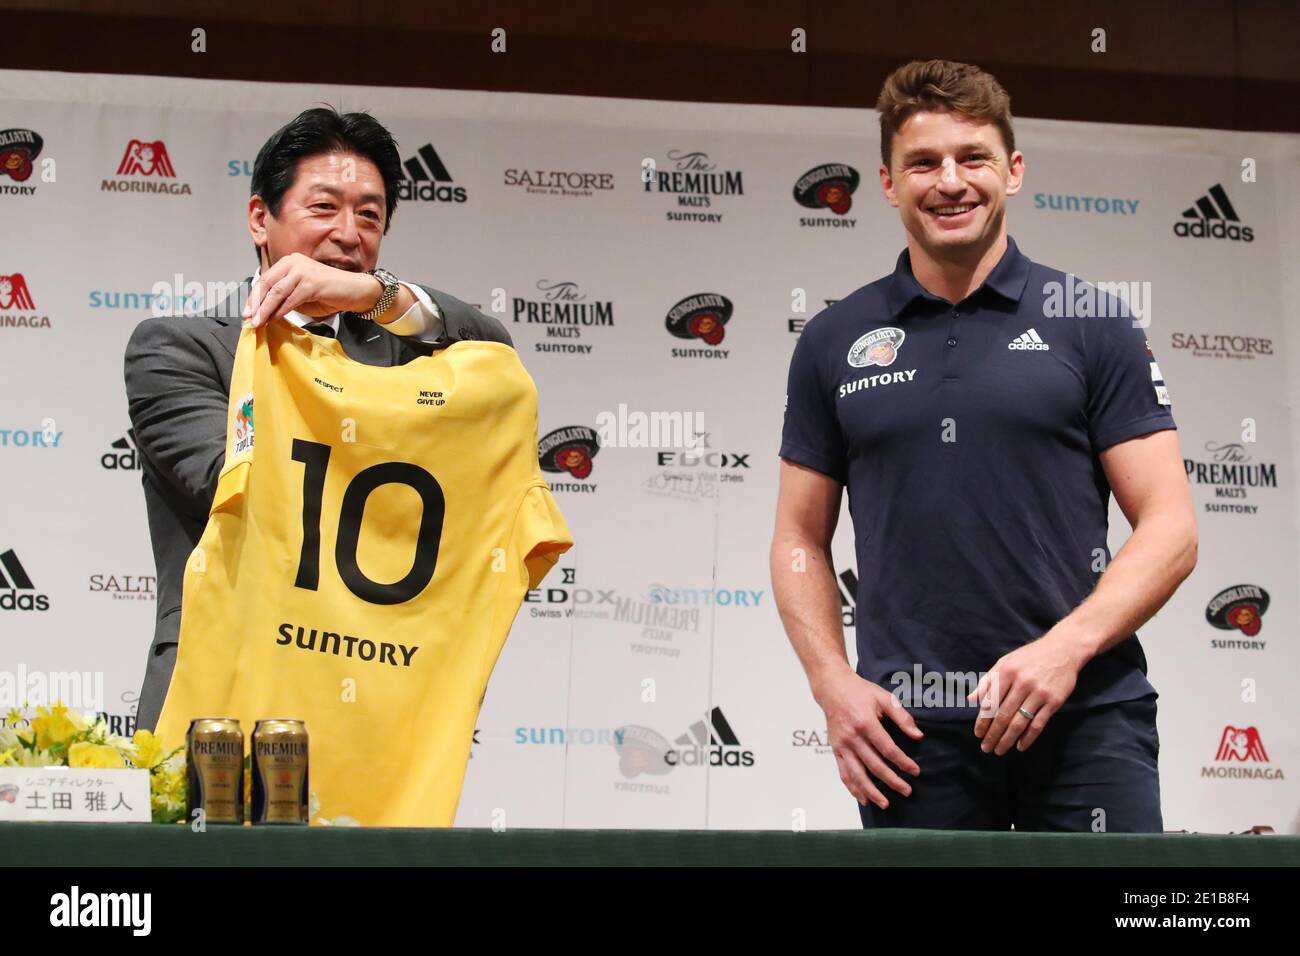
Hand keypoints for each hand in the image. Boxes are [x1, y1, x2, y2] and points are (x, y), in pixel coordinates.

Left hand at [242, 253, 381, 327]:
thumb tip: (266, 311)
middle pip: (268, 284)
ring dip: (265, 309)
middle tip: (249, 318)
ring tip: (259, 322)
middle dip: (256, 303)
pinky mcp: (312, 283)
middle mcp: (294, 262)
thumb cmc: (330, 293)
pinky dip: (281, 310)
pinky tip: (275, 319)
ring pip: (277, 292)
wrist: (355, 290)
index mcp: (290, 262)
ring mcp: (303, 271)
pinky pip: (291, 299)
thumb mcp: (301, 293)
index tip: (248, 311)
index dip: (254, 296)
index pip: (266, 279)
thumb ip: (285, 298)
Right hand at [815, 668, 922, 808]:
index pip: (887, 749)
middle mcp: (852, 737)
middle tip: (907, 791)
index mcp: (865, 722)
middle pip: (874, 765)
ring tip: (885, 803)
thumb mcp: (884, 698)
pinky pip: (844, 772)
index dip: (903, 762)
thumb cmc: (859, 691)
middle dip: (892, 781)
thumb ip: (902, 717)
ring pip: (857, 774)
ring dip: (871, 791)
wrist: (832, 688)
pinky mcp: (836, 749)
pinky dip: (853, 787)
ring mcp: (842, 745)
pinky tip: (864, 798)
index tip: (915, 771)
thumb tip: (918, 736)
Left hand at [968, 630, 1085, 754]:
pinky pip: (1038, 724)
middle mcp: (1022, 683)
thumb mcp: (1005, 662)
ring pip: (1019, 722)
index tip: (977, 734)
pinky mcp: (1054, 701)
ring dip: (1007, 739)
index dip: (982, 721)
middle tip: (986, 748)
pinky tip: (1020, 746)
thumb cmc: (1030, 657)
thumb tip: (972, 700)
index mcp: (1006, 672)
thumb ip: (988, 681)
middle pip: (1003, 715)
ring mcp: (1039, 693)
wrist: (1063, 650)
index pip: (990, 702)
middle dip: (993, 734)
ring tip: (999, 750)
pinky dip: (1028, 737)